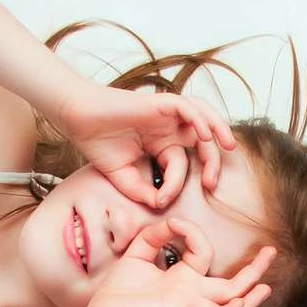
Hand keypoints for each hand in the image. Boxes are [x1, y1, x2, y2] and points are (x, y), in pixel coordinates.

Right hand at [55, 83, 233, 208]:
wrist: (78, 120)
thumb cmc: (98, 143)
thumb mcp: (123, 177)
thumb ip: (142, 191)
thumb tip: (160, 203)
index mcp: (161, 145)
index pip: (180, 165)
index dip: (176, 184)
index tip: (162, 199)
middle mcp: (168, 129)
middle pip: (202, 141)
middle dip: (212, 162)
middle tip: (212, 183)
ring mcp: (166, 115)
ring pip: (203, 117)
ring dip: (219, 129)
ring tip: (228, 145)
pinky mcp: (160, 103)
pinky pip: (187, 107)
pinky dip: (200, 118)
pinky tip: (205, 134)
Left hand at [80, 219, 273, 306]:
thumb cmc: (120, 289)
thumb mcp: (140, 252)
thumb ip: (158, 234)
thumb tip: (176, 222)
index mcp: (185, 281)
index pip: (205, 256)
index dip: (195, 235)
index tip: (175, 223)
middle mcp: (192, 296)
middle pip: (232, 287)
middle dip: (254, 271)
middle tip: (271, 251)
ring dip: (250, 300)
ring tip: (266, 288)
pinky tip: (240, 303)